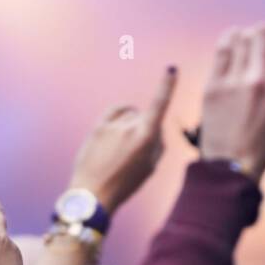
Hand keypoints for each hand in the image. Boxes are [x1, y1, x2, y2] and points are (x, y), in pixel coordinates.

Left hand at [68, 66, 176, 214]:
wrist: (92, 195)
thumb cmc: (124, 184)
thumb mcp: (149, 167)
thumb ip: (157, 143)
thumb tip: (156, 126)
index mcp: (145, 138)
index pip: (159, 106)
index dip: (167, 86)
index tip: (172, 69)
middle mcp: (129, 128)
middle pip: (145, 117)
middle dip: (146, 128)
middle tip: (139, 152)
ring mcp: (112, 126)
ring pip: (130, 115)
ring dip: (132, 124)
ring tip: (124, 148)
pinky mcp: (98, 126)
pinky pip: (116, 112)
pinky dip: (121, 114)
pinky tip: (120, 124)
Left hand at [198, 17, 264, 180]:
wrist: (229, 168)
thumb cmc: (262, 148)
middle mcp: (260, 79)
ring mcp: (234, 81)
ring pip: (244, 37)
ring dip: (251, 32)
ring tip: (254, 36)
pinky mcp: (213, 85)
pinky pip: (222, 49)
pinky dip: (230, 38)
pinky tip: (235, 37)